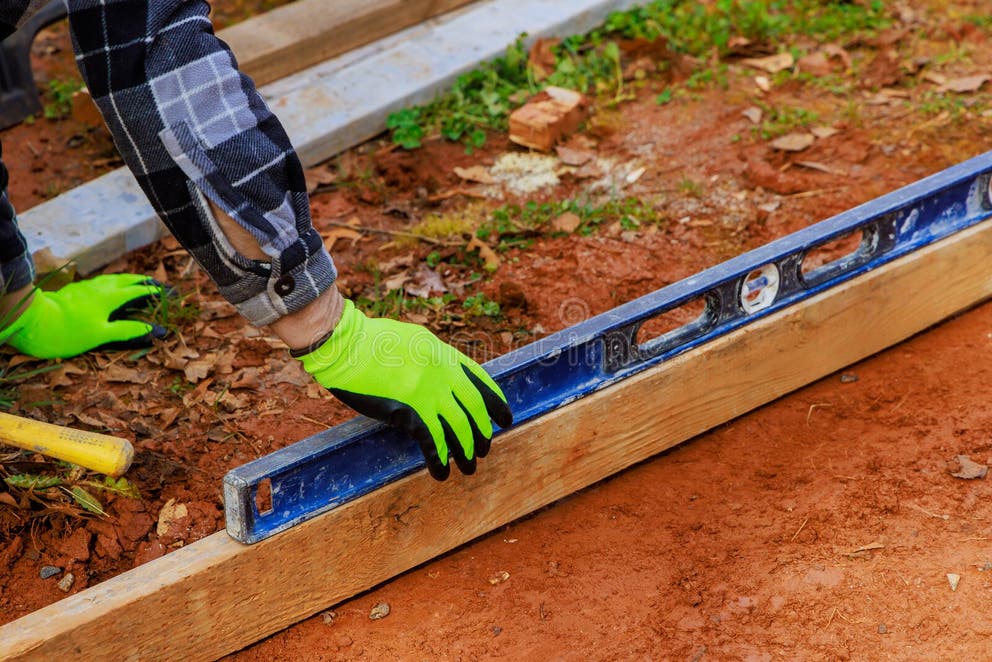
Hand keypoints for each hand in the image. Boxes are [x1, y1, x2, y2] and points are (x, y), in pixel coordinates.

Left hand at [0, 274, 169, 358]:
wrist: (35, 322)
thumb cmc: (69, 332)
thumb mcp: (102, 335)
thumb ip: (129, 330)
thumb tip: (156, 330)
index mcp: (111, 297)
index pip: (140, 291)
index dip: (156, 292)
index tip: (171, 293)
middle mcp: (101, 287)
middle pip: (128, 280)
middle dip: (145, 282)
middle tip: (159, 285)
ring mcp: (87, 287)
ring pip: (113, 279)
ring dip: (129, 280)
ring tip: (137, 283)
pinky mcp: (76, 291)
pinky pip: (101, 283)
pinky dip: (113, 283)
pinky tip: (109, 289)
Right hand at [296, 299, 512, 480]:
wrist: (347, 346)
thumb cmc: (371, 340)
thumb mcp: (413, 340)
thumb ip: (431, 357)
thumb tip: (442, 374)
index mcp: (444, 355)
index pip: (480, 382)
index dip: (496, 402)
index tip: (505, 418)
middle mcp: (443, 374)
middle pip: (475, 409)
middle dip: (482, 433)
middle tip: (484, 449)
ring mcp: (429, 394)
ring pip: (459, 429)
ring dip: (465, 452)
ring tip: (469, 467)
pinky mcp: (410, 413)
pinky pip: (433, 443)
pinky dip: (440, 460)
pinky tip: (442, 473)